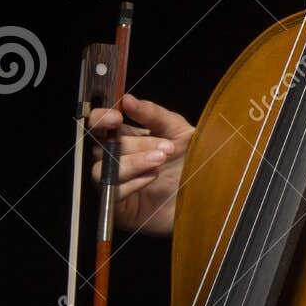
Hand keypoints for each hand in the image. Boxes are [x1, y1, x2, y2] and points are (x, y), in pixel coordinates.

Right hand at [88, 92, 194, 236]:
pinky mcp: (119, 206)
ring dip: (134, 162)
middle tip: (167, 147)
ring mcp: (116, 181)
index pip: (99, 124)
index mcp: (126, 137)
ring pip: (105, 168)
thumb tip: (128, 100)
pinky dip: (132, 182)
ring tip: (160, 161)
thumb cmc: (191, 162)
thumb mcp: (178, 131)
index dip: (102, 119)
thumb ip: (154, 114)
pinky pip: (114, 191)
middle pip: (105, 145)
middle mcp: (117, 158)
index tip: (117, 117)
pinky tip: (152, 178)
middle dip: (137, 143)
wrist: (205, 195)